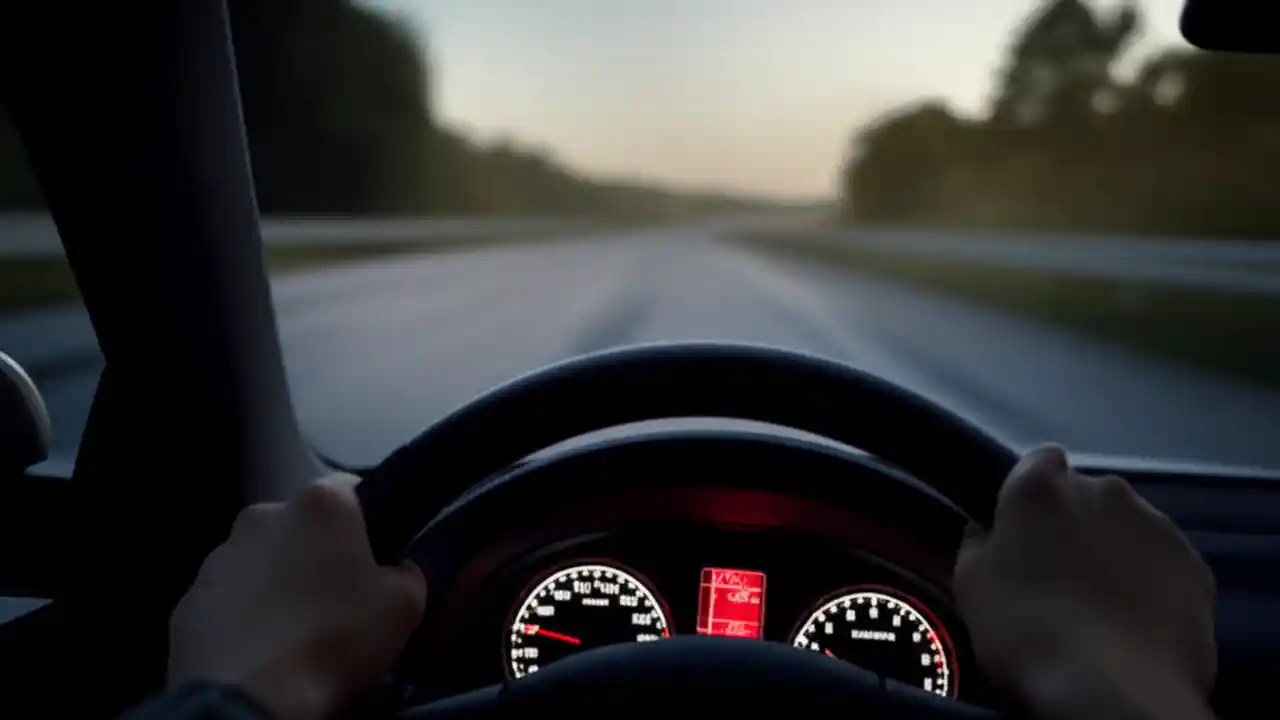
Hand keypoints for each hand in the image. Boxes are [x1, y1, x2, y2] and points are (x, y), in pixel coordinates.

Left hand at [168, 473, 425, 719]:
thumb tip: (397, 569)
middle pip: (301, 525)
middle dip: (316, 551)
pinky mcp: (187, 600)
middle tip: (336, 597)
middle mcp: (263, 515)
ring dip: (276, 582)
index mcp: (320, 504)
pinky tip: (259, 649)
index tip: (376, 556)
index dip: (368, 520)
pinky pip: (228, 598)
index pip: (351, 488)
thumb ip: (408, 573)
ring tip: (293, 629)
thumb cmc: (336, 639)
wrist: (249, 699)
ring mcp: (218, 557)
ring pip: (261, 560)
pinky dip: (243, 615)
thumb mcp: (404, 606)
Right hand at [953, 445, 1215, 719]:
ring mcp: (1157, 525)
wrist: (1111, 686)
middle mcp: (1104, 490)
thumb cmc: (1024, 628)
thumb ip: (980, 543)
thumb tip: (989, 531)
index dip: (1033, 492)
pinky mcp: (1195, 564)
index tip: (1026, 527)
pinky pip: (1164, 562)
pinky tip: (1136, 620)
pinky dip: (1152, 580)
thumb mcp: (970, 584)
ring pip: (1130, 527)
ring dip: (1116, 550)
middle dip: (1077, 523)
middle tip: (1061, 573)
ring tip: (1103, 603)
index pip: (1039, 460)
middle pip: (1088, 495)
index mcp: (1042, 487)